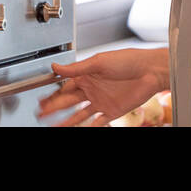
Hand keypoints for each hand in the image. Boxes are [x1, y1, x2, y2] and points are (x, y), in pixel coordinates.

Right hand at [37, 47, 170, 126]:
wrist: (150, 70)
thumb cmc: (129, 60)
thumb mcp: (99, 62)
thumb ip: (76, 68)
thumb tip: (55, 66)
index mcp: (87, 76)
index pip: (65, 87)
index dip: (52, 95)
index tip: (39, 101)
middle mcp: (92, 89)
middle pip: (68, 102)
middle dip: (53, 109)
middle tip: (40, 115)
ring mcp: (101, 101)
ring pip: (79, 115)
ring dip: (66, 121)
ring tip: (53, 127)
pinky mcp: (112, 111)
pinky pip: (96, 123)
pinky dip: (87, 127)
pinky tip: (77, 130)